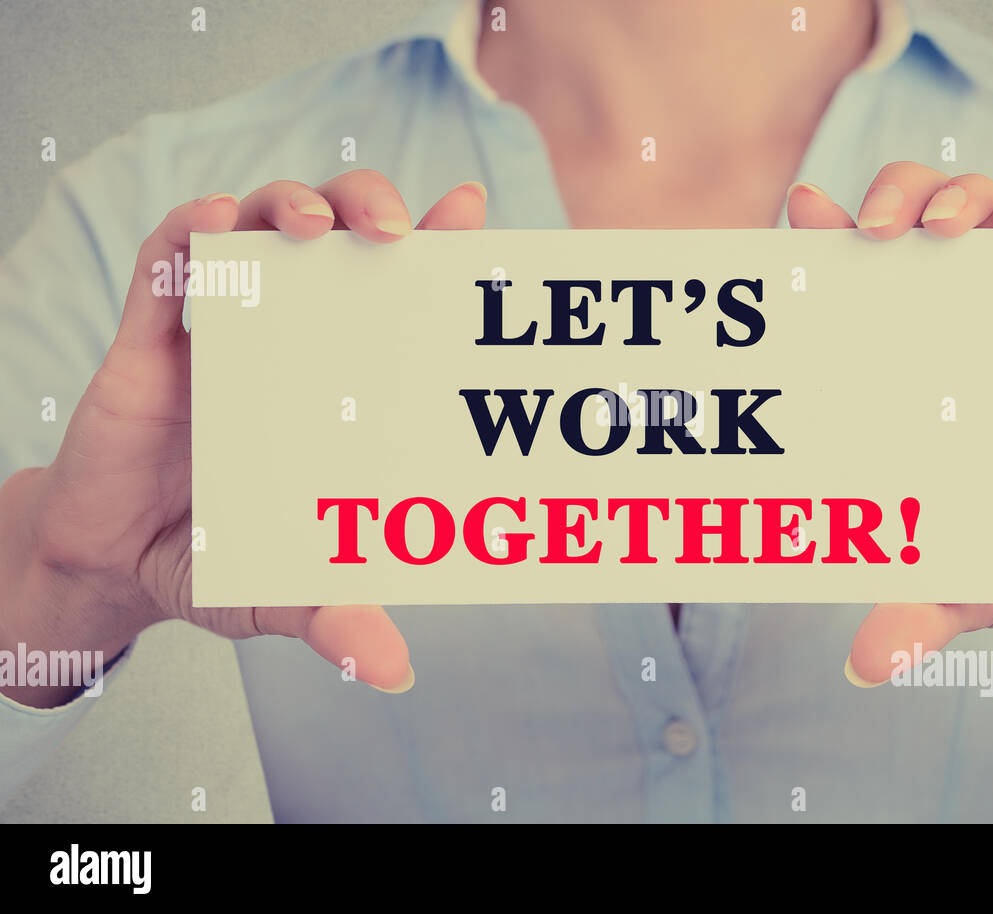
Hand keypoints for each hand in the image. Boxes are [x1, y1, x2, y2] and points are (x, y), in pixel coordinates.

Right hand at [0, 170, 486, 706]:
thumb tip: (395, 673)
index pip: (398, 293)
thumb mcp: (284, 591)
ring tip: (314, 228)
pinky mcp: (150, 337)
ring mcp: (224, 329)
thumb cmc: (218, 561)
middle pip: (338, 233)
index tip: (473, 215)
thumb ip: (336, 618)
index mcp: (340, 381)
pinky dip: (192, 235)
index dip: (438, 246)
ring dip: (291, 204)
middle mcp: (292, 339)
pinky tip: (215, 230)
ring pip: (259, 224)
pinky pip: (168, 261)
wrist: (115, 564)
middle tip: (394, 232)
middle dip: (367, 206)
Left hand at [788, 163, 992, 695]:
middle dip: (892, 199)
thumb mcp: (974, 587)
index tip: (797, 217)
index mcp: (931, 374)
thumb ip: (921, 614)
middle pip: (926, 224)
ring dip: (966, 198)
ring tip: (939, 228)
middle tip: (865, 230)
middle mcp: (977, 334)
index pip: (871, 285)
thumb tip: (865, 668)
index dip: (830, 242)